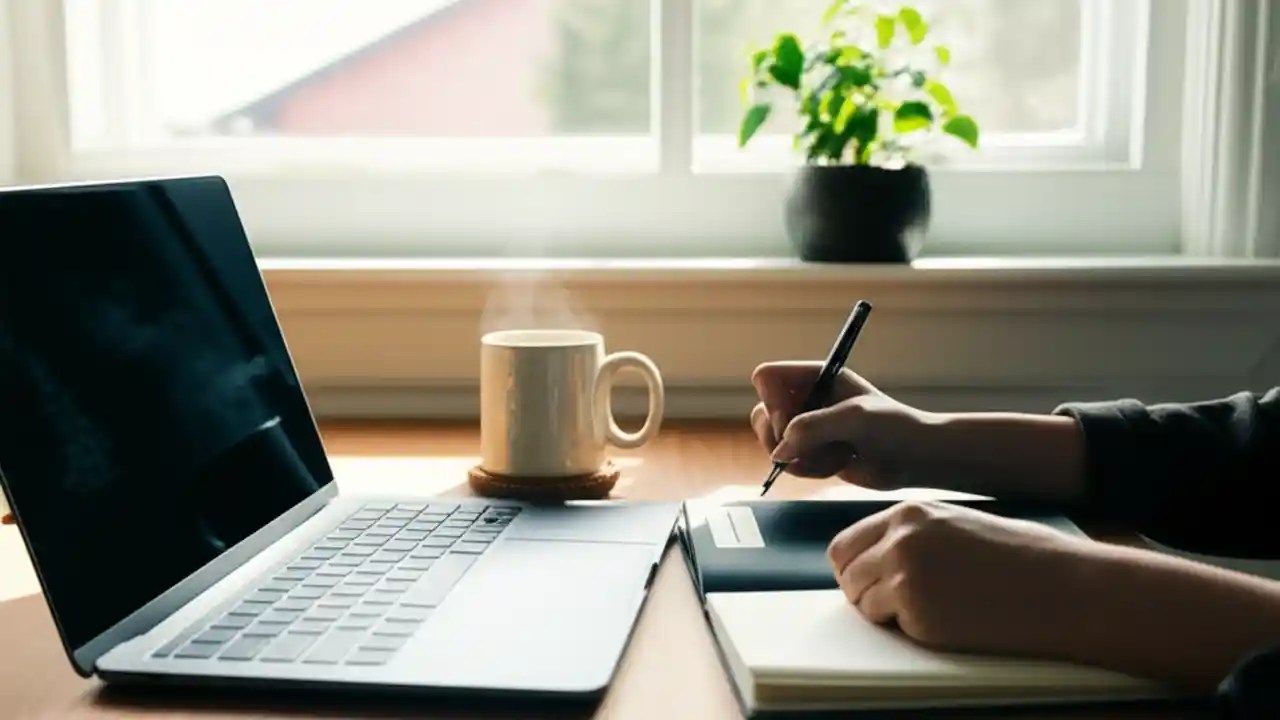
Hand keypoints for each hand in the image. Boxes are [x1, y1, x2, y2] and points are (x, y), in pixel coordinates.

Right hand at [750, 362, 1087, 501]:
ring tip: (835, 455)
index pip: (766, 377)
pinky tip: (839, 464)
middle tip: (811, 445)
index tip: (793, 420)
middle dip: (782, 437)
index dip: (772, 400)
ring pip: (772, 443)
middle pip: (762, 413)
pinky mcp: (812, 452)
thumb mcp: (854, 419)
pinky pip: (790, 464)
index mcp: (815, 376)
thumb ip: (812, 428)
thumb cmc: (893, 427)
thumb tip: (780, 452)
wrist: (915, 458)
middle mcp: (806, 398)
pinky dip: (810, 469)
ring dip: (801, 457)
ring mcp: (807, 427)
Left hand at [827, 500, 1091, 657]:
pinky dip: (907, 628)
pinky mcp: (917, 609)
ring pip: (860, 601)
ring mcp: (905, 573)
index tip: (870, 582)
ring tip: (929, 609)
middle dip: (861, 590)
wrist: (1061, 587)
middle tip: (892, 604)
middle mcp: (900, 538)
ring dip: (882, 612)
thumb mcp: (955, 527)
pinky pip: (887, 625)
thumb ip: (912, 536)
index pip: (847, 543)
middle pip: (845, 571)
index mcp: (909, 513)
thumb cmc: (1020, 560)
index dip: (854, 568)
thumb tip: (874, 557)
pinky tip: (945, 620)